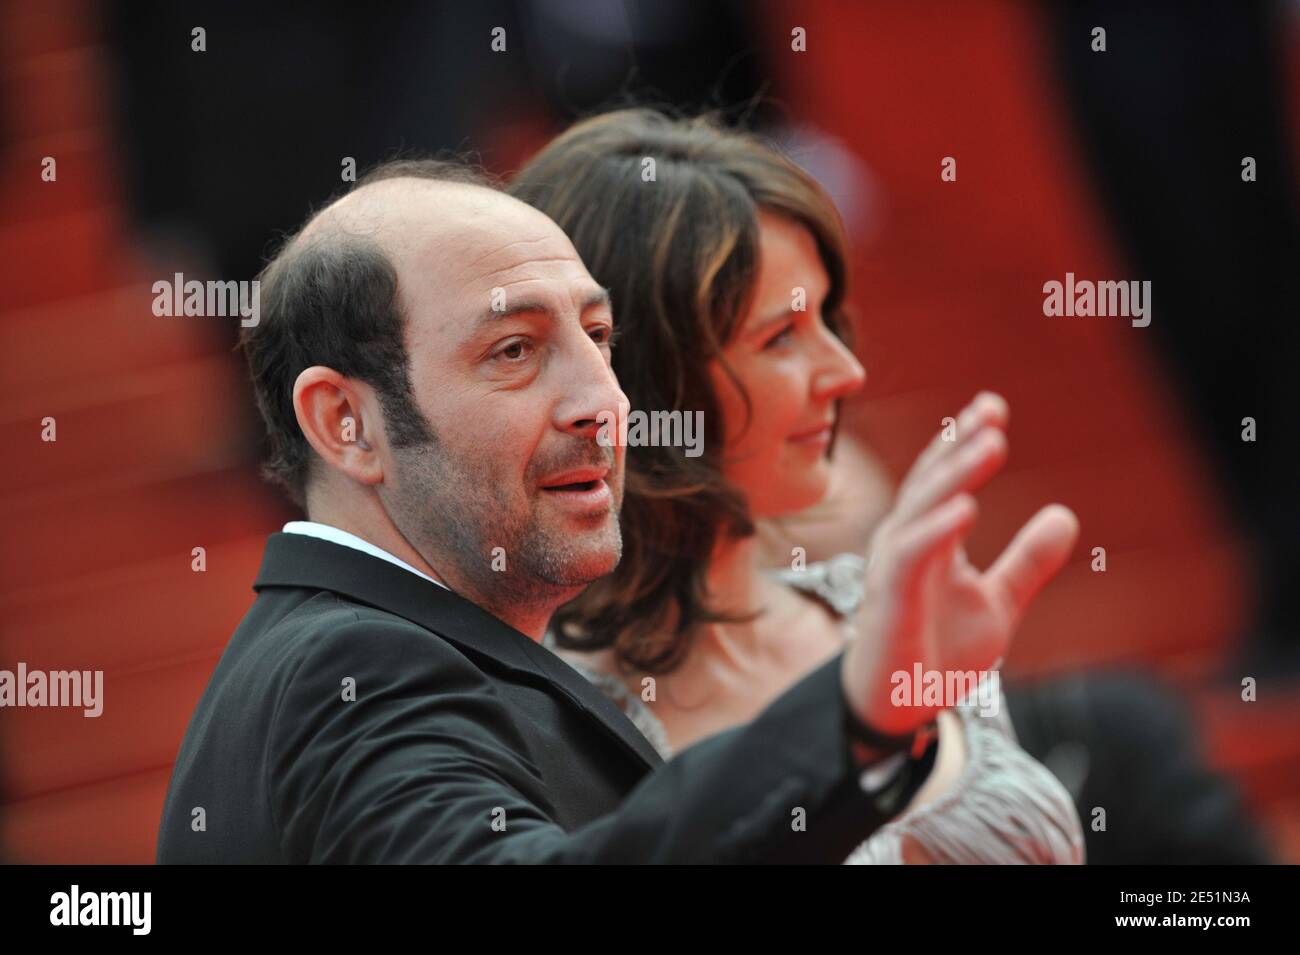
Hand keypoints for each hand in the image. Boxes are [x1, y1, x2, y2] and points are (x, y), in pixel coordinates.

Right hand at [841, 392, 1078, 734]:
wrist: (899, 707)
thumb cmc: (937, 651)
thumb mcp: (997, 604)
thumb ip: (1027, 562)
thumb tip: (1066, 515)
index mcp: (928, 539)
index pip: (944, 479)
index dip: (964, 443)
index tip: (993, 408)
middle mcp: (905, 543)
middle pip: (931, 482)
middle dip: (960, 444)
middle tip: (992, 410)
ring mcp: (892, 568)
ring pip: (921, 508)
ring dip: (955, 474)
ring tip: (991, 443)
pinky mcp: (888, 599)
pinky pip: (910, 556)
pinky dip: (936, 529)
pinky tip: (968, 508)